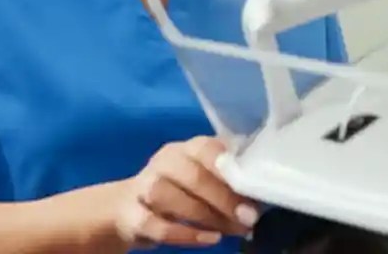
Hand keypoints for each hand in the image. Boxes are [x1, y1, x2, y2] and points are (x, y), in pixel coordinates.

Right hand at [112, 136, 259, 248]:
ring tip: (230, 230)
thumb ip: (226, 183)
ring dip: (204, 216)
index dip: (228, 168)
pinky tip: (210, 239)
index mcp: (185, 149)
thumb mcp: (201, 181)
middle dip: (223, 198)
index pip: (206, 147)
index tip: (252, 189)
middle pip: (191, 175)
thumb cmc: (178, 193)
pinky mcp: (131, 215)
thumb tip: (259, 199)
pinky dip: (185, 234)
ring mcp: (144, 187)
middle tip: (247, 218)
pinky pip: (156, 224)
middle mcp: (164, 162)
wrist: (128, 208)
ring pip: (169, 196)